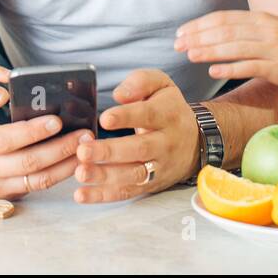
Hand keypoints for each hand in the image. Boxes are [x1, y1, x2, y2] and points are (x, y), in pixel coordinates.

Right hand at [0, 77, 91, 199]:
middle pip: (28, 163)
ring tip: (86, 148)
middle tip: (84, 134)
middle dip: (60, 148)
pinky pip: (35, 187)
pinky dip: (57, 175)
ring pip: (36, 180)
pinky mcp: (4, 194)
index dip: (33, 132)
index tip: (56, 120)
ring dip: (65, 165)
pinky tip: (73, 161)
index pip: (6, 140)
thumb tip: (3, 94)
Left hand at [73, 69, 199, 201]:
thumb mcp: (162, 85)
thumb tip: (119, 95)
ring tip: (80, 172)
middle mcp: (165, 143)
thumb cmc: (168, 109)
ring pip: (134, 175)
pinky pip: (127, 192)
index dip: (126, 117)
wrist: (196, 142)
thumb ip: (141, 82)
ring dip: (105, 176)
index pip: (148, 115)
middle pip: (139, 149)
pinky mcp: (150, 185)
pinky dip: (104, 195)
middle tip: (83, 151)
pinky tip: (82, 194)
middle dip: (110, 152)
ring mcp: (159, 167)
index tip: (104, 119)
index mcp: (167, 115)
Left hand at [175, 10, 277, 86]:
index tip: (181, 32)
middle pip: (224, 31)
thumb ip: (248, 29)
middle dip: (198, 37)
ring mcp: (272, 48)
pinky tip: (214, 71)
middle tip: (177, 45)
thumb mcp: (273, 28)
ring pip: (234, 47)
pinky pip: (250, 66)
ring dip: (209, 51)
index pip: (223, 18)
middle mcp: (264, 29)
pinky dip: (231, 68)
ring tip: (189, 55)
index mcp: (261, 18)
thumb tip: (219, 34)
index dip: (199, 25)